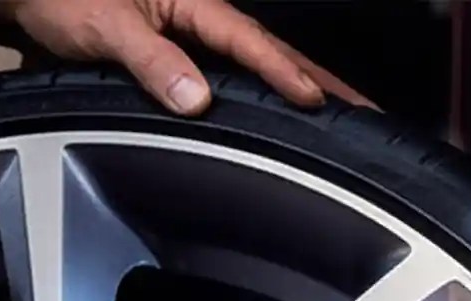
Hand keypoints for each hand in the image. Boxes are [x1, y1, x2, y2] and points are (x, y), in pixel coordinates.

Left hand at [0, 0, 372, 114]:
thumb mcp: (102, 26)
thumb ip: (149, 60)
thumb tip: (195, 96)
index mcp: (191, 3)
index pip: (251, 43)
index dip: (284, 74)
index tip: (315, 101)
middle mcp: (201, 19)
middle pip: (276, 54)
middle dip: (325, 83)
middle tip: (368, 114)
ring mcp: (197, 40)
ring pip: (263, 67)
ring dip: (306, 91)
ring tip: (345, 119)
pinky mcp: (186, 58)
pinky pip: (239, 79)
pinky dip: (270, 97)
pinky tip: (286, 118)